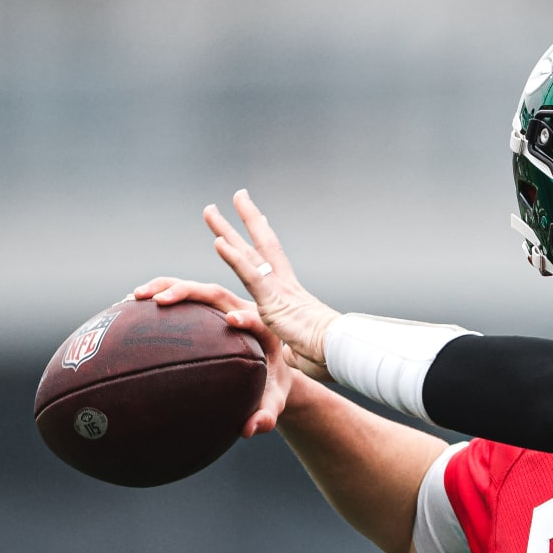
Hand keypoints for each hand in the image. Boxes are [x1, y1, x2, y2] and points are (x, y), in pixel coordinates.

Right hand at [131, 277, 292, 437]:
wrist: (269, 373)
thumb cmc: (270, 390)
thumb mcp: (272, 404)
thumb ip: (265, 417)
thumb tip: (250, 429)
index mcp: (265, 333)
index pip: (258, 320)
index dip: (247, 318)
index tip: (232, 320)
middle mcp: (244, 312)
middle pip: (217, 293)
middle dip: (189, 291)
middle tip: (160, 300)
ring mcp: (224, 307)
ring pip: (196, 290)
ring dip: (166, 287)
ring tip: (135, 296)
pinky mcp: (209, 310)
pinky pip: (184, 299)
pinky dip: (159, 296)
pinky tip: (129, 306)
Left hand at [203, 189, 339, 380]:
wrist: (342, 352)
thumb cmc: (329, 355)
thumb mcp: (303, 351)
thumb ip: (292, 350)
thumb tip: (290, 356)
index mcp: (290, 295)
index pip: (273, 261)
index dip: (264, 237)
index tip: (259, 217)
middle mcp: (285, 286)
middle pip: (260, 246)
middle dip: (245, 221)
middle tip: (237, 196)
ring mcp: (278, 291)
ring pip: (249, 253)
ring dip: (227, 230)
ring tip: (210, 210)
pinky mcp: (274, 302)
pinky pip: (250, 275)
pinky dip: (234, 258)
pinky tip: (219, 241)